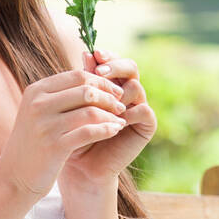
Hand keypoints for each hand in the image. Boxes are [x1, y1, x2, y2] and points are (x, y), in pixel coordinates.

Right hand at [0, 67, 128, 200]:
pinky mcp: (54, 146)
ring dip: (111, 115)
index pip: (77, 76)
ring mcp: (44, 125)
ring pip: (90, 111)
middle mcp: (38, 104)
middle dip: (109, 96)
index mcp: (36, 91)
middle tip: (121, 106)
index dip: (101, 81)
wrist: (14, 177)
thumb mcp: (41, 112)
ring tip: (121, 120)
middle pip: (86, 89)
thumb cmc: (34, 142)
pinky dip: (106, 130)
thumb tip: (93, 76)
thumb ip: (62, 94)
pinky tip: (115, 131)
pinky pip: (89, 132)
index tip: (115, 91)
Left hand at [60, 48, 155, 190]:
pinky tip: (115, 119)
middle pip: (131, 67)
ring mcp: (138, 107)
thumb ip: (83, 81)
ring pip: (136, 86)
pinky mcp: (146, 125)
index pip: (115, 61)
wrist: (80, 165)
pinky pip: (143, 110)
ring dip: (118, 92)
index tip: (93, 54)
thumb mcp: (75, 104)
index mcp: (111, 83)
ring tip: (101, 103)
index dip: (107, 56)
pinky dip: (129, 112)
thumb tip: (87, 52)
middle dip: (115, 66)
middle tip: (99, 71)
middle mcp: (127, 92)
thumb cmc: (72, 133)